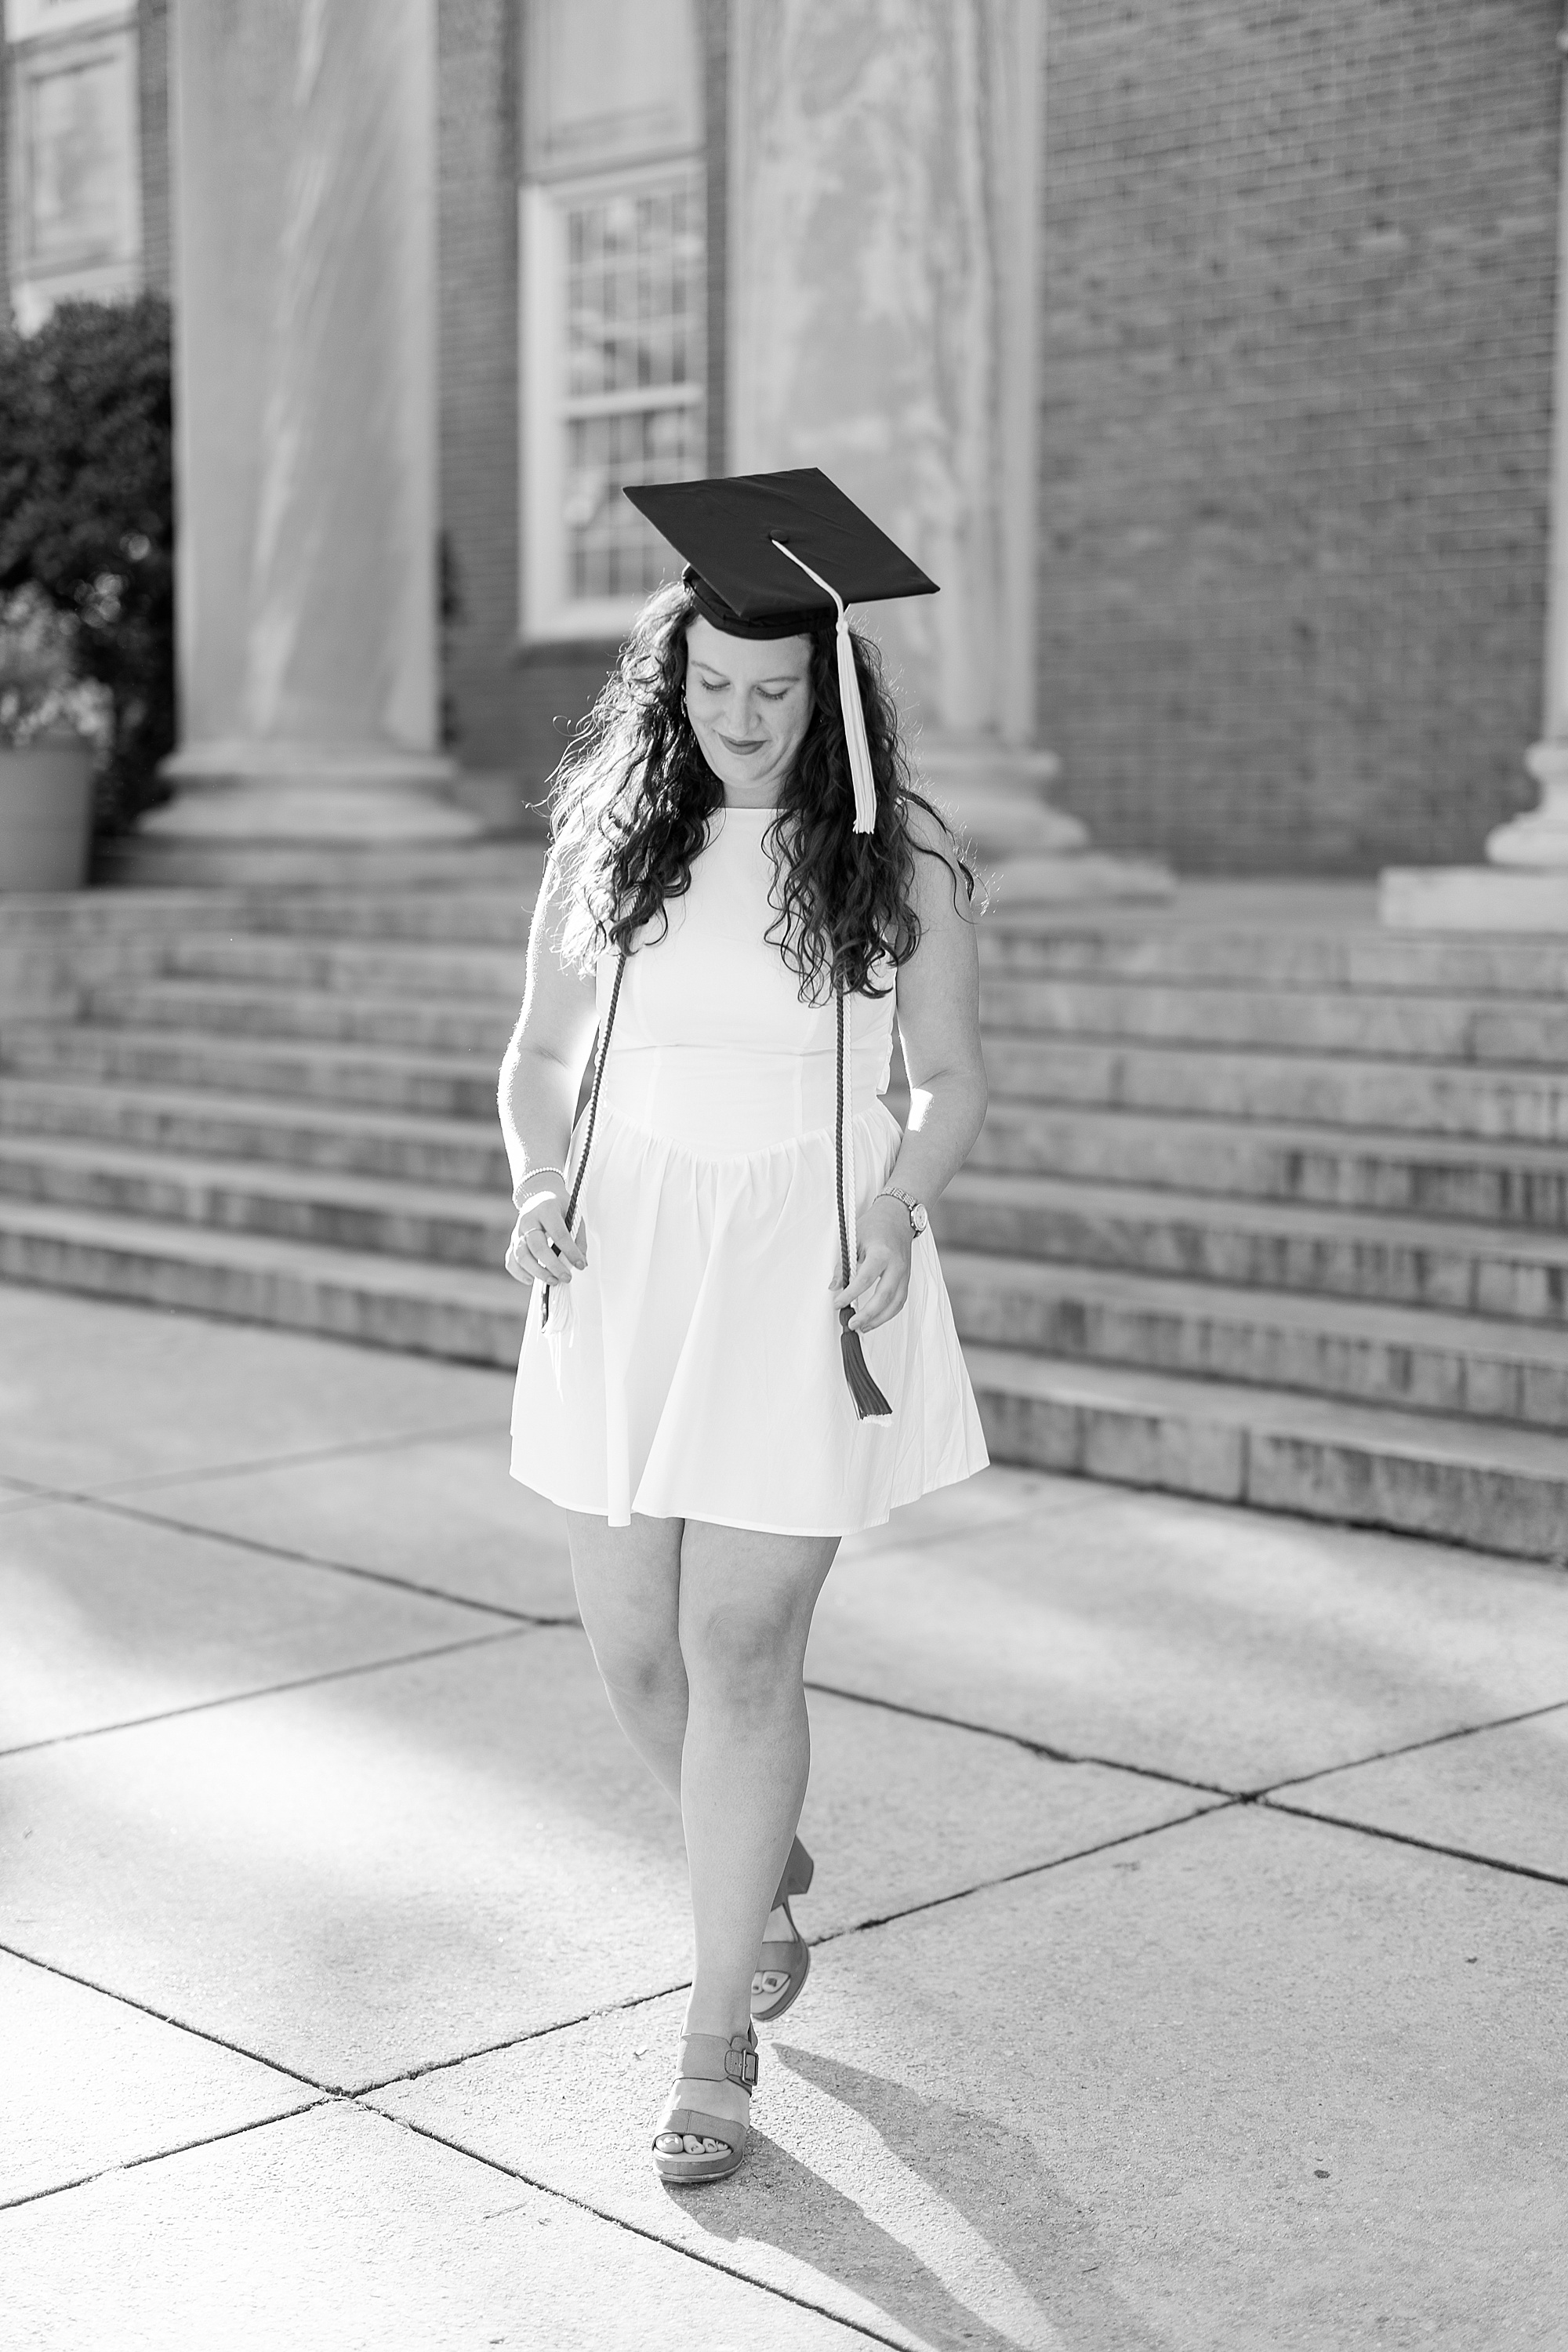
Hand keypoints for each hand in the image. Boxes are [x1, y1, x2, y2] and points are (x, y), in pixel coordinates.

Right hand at [504, 1178, 586, 1288]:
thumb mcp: (573, 1214)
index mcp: (546, 1209)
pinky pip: (511, 1260)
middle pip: (537, 1247)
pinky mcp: (512, 1241)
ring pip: (521, 1255)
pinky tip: (531, 1280)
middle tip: (566, 1277)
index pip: (558, 1234)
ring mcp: (517, 1231)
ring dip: (537, 1272)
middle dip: (552, 1265)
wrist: (538, 1194)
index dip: (570, 1251)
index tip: (580, 1264)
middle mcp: (528, 1220)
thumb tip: (581, 1262)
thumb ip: (578, 1238)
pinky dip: (519, 1273)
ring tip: (553, 1281)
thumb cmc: (558, 1207)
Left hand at [829, 1195, 912, 1332]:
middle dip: (867, 1314)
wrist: (898, 1217)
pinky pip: (900, 1301)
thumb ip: (844, 1264)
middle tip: (851, 1324)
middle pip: (884, 1297)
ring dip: (879, 1319)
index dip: (850, 1294)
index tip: (837, 1303)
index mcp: (882, 1253)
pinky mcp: (907, 1278)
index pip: (865, 1279)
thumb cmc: (875, 1225)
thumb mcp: (854, 1239)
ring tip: (863, 1327)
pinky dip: (889, 1313)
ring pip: (896, 1303)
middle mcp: (897, 1265)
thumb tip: (834, 1287)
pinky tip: (875, 1319)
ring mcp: (905, 1273)